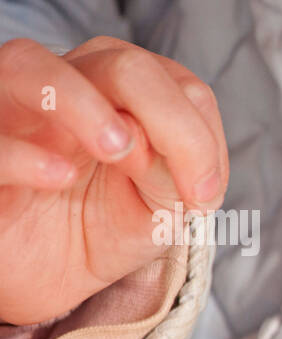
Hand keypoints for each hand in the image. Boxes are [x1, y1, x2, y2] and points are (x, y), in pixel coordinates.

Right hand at [0, 36, 228, 324]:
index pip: (178, 83)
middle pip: (120, 62)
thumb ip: (172, 175)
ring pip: (29, 64)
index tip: (205, 199)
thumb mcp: (158, 211)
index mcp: (120, 92)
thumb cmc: (102, 226)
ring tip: (119, 149)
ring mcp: (10, 112)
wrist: (43, 275)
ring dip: (84, 103)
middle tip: (178, 184)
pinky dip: (24, 154)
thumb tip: (154, 144)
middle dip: (165, 116)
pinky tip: (60, 176)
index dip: (201, 137)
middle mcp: (62, 85)